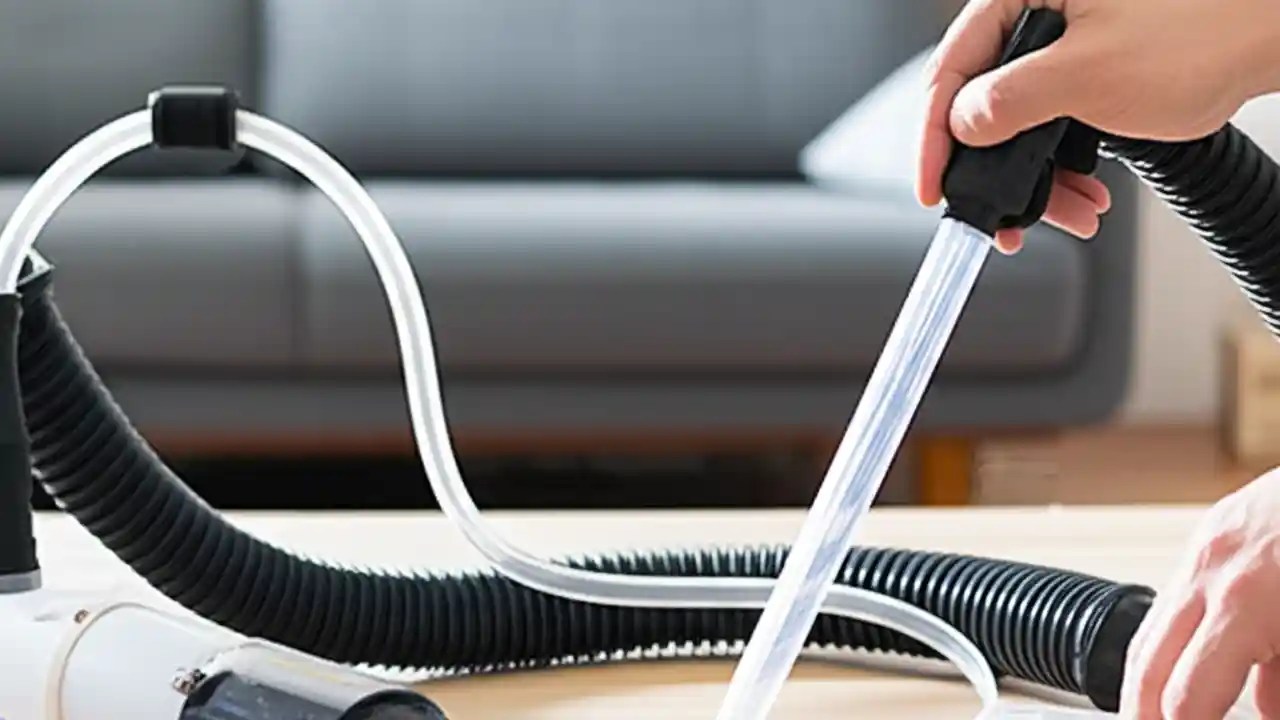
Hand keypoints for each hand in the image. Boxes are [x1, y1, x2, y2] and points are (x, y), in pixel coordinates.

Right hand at [917, 0, 1279, 253]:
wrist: (1276, 36)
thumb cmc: (1204, 33)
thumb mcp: (1085, 77)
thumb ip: (1008, 102)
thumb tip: (961, 126)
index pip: (951, 67)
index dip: (933, 136)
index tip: (935, 186)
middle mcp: (1042, 8)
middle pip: (983, 98)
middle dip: (995, 169)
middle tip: (999, 216)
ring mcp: (1069, 36)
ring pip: (1023, 118)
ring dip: (1039, 176)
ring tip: (1066, 212)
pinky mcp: (1094, 62)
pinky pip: (1057, 119)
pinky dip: (1065, 161)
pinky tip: (1084, 191)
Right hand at [1121, 469, 1279, 717]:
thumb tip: (1267, 708)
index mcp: (1245, 602)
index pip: (1186, 696)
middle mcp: (1211, 572)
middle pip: (1147, 664)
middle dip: (1142, 711)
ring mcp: (1206, 546)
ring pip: (1153, 626)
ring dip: (1150, 674)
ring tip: (1159, 708)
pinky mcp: (1215, 528)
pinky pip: (1179, 592)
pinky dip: (1177, 631)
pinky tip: (1194, 652)